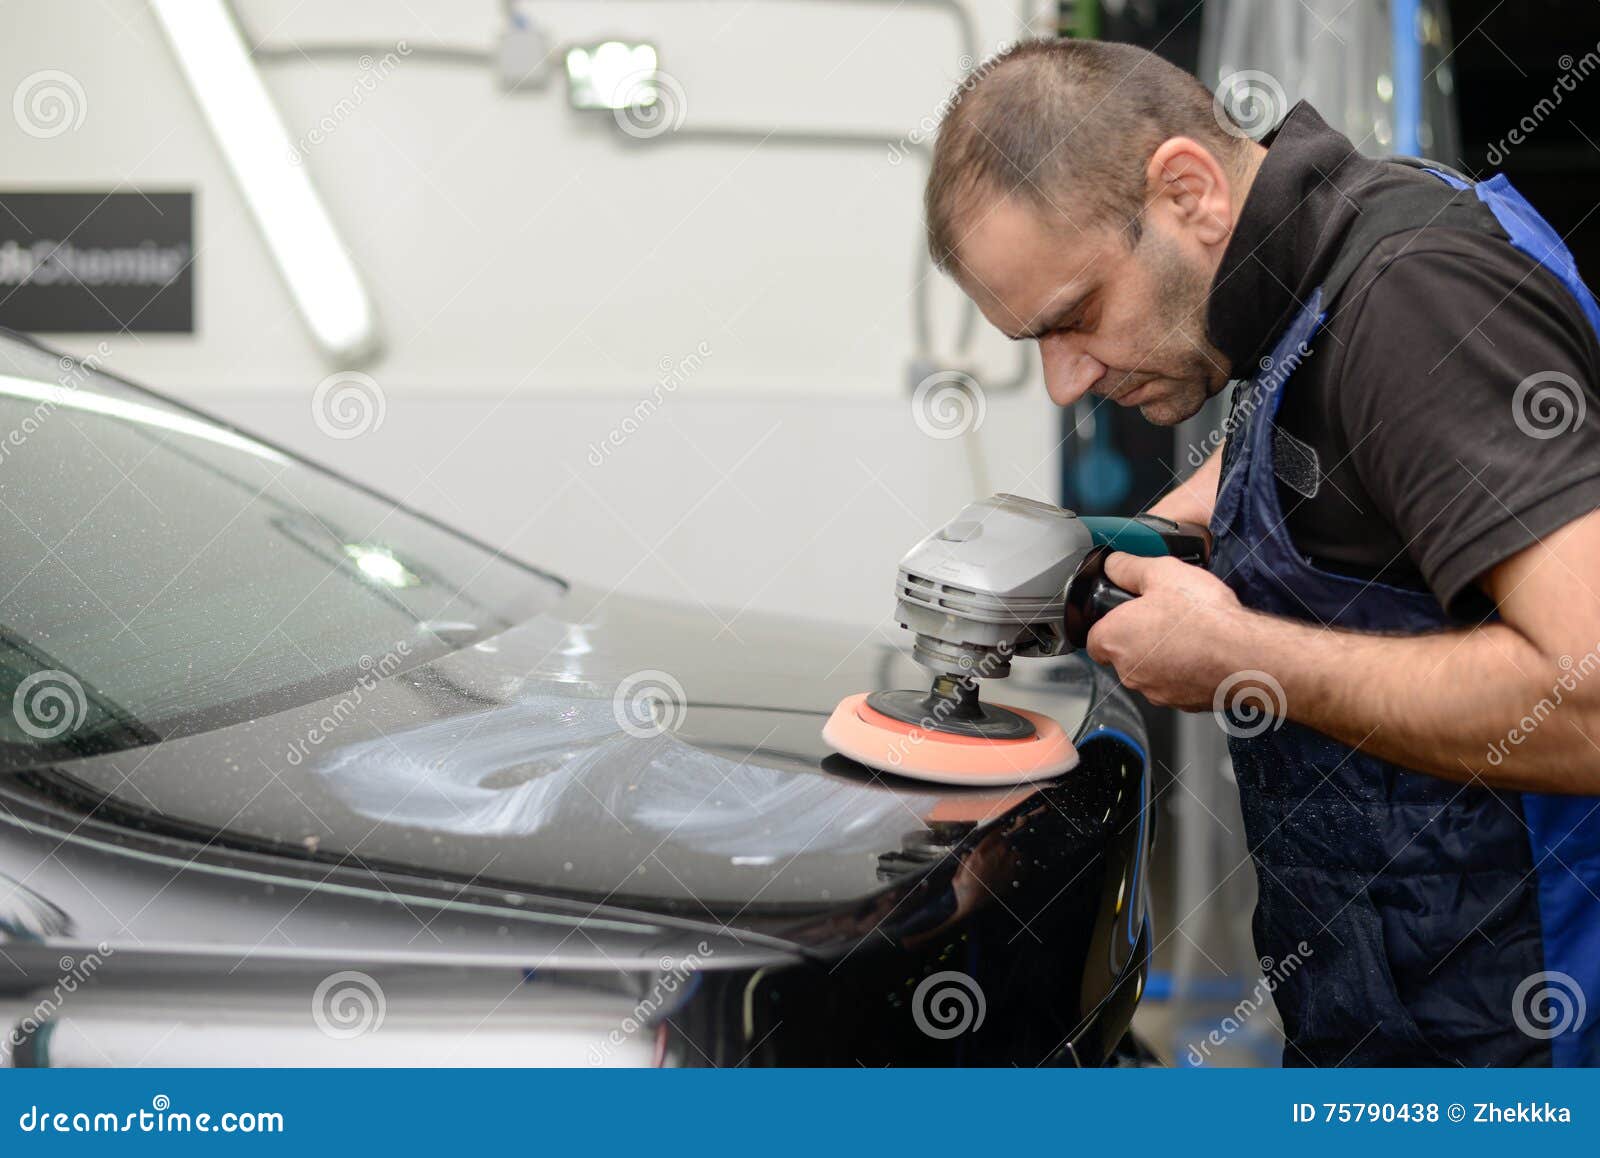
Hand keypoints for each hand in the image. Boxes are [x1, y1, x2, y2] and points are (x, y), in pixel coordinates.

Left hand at [1084, 552, 1248, 710]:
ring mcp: (1156, 691)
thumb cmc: (1203, 617)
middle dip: (1138, 638)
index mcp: (1115, 639)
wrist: (1244, 654)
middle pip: (1122, 655)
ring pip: (1149, 672)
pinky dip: (1185, 672)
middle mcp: (1129, 671)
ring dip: (1162, 656)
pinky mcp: (1182, 703)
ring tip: (1187, 634)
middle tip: (1162, 618)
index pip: (1093, 639)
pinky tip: (1203, 653)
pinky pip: (1176, 685)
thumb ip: (1130, 568)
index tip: (1123, 615)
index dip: (1108, 624)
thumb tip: (1115, 565)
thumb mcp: (1163, 572)